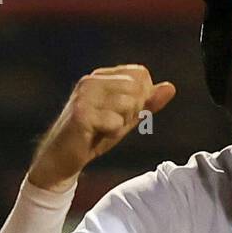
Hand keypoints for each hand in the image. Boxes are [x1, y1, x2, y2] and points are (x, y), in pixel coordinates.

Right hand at [28, 64, 176, 191]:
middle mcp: (92, 80)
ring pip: (128, 103)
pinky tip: (95, 135)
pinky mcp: (81, 113)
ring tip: (102, 129)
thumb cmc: (94, 136)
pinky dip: (111, 133)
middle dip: (132, 112)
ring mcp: (84, 95)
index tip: (121, 113)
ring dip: (121, 124)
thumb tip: (170, 87)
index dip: (141, 98)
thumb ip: (148, 103)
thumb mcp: (126, 119)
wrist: (61, 159)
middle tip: (111, 124)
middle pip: (137, 88)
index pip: (140, 74)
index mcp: (102, 76)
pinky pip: (115, 122)